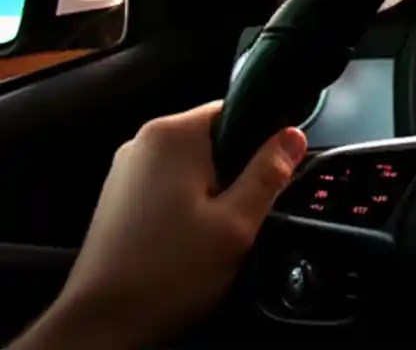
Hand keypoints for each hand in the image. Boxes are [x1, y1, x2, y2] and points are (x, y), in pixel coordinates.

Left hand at [12, 101, 306, 349]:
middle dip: (236, 174)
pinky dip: (188, 208)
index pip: (236, 110)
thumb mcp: (236, 223)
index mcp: (172, 136)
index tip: (270, 178)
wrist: (104, 323)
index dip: (262, 142)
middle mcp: (144, 144)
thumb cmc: (166, 275)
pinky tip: (188, 243)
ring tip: (210, 236)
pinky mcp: (121, 197)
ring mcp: (127, 171)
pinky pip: (171, 186)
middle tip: (240, 217)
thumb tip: (292, 136)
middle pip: (215, 139)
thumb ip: (269, 173)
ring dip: (212, 194)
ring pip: (195, 167)